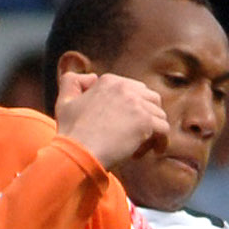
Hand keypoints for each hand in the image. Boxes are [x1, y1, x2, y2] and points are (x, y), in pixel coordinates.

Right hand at [54, 71, 170, 170]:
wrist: (78, 152)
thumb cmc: (71, 132)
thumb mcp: (64, 101)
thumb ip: (73, 82)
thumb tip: (92, 77)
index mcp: (108, 81)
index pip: (135, 90)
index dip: (133, 109)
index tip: (123, 126)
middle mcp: (125, 88)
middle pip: (151, 100)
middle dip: (147, 117)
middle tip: (136, 136)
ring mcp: (137, 103)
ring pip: (159, 115)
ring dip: (153, 132)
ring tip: (139, 147)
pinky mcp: (146, 121)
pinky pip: (164, 130)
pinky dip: (160, 142)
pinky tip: (149, 152)